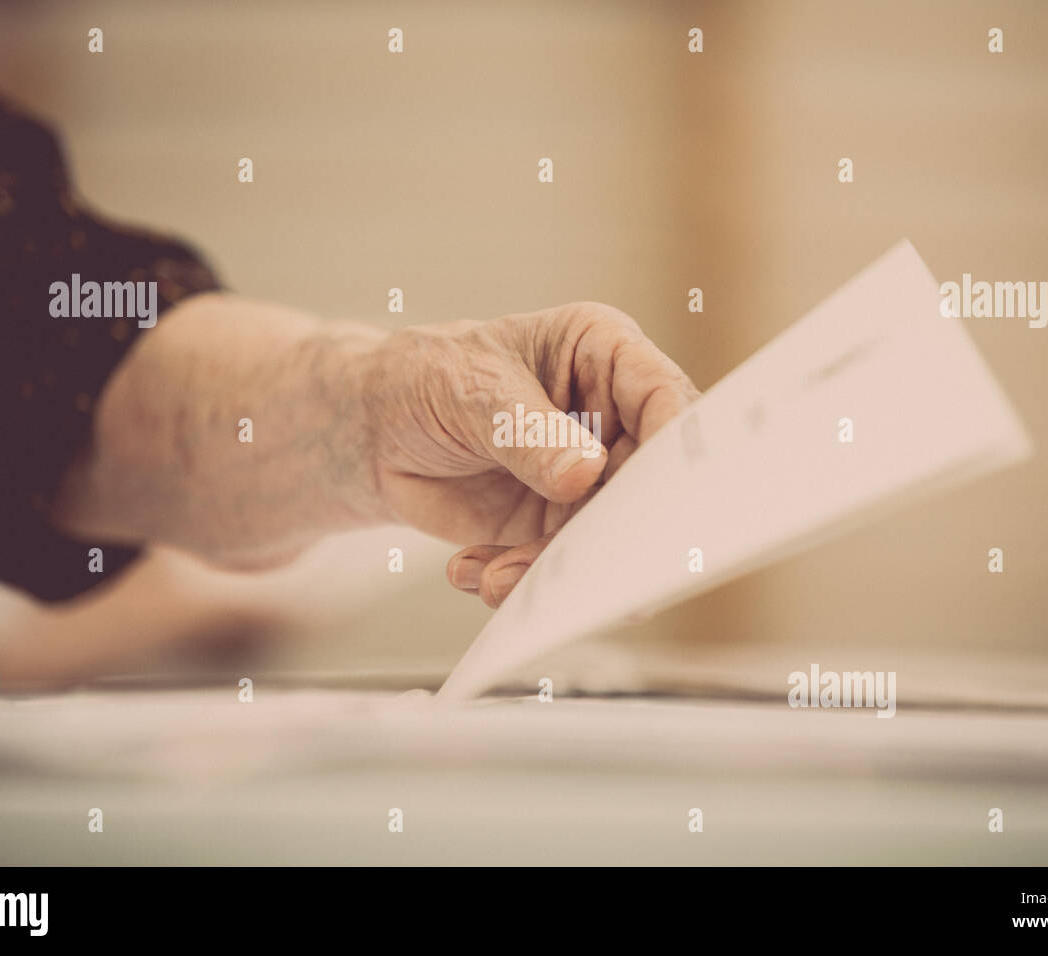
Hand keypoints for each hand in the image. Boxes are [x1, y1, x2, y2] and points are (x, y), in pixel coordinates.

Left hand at [364, 302, 698, 607]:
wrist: (375, 431)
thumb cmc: (428, 377)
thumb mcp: (472, 390)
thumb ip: (528, 433)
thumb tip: (585, 473)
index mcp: (606, 354)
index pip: (663, 396)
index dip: (672, 445)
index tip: (660, 495)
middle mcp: (612, 418)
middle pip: (646, 479)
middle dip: (617, 530)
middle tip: (591, 570)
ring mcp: (589, 477)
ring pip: (605, 535)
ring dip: (554, 567)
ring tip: (497, 579)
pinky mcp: (557, 525)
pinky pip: (559, 564)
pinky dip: (520, 580)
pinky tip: (472, 571)